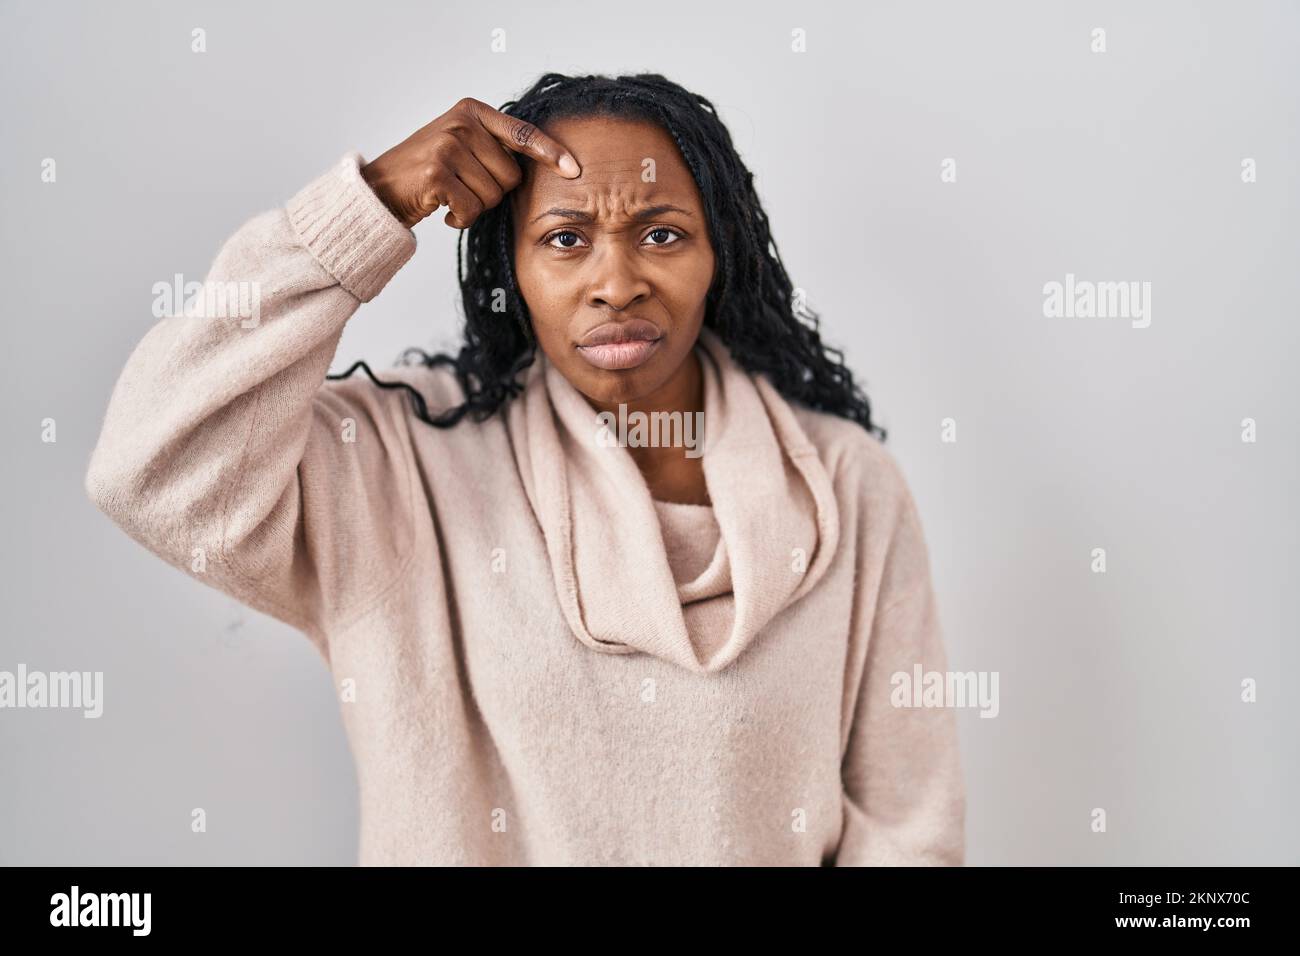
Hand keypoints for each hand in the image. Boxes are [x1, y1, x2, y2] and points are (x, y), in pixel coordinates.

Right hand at [360, 97, 580, 229]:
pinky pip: (472, 209)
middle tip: (463, 186)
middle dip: (493, 192)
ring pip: (493, 196)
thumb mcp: (460, 144)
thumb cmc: (427, 171)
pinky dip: (461, 219)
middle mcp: (462, 124)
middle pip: (511, 177)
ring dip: (475, 206)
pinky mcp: (437, 174)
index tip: (573, 169)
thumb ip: (493, 145)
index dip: (550, 153)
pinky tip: (442, 209)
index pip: (522, 134)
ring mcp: (449, 147)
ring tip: (450, 195)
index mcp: (472, 112)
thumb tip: (546, 163)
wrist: (381, 188)